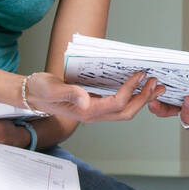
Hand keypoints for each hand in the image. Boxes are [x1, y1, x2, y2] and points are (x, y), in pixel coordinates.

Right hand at [23, 71, 166, 123]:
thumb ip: (69, 93)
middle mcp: (94, 115)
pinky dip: (132, 96)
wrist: (32, 94)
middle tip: (157, 83)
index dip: (131, 90)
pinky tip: (138, 87)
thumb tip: (85, 98)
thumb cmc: (41, 90)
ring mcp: (95, 112)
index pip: (117, 103)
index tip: (141, 74)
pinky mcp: (95, 106)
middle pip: (126, 111)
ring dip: (142, 99)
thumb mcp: (52, 89)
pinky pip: (119, 105)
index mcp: (86, 112)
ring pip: (125, 110)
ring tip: (155, 86)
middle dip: (144, 98)